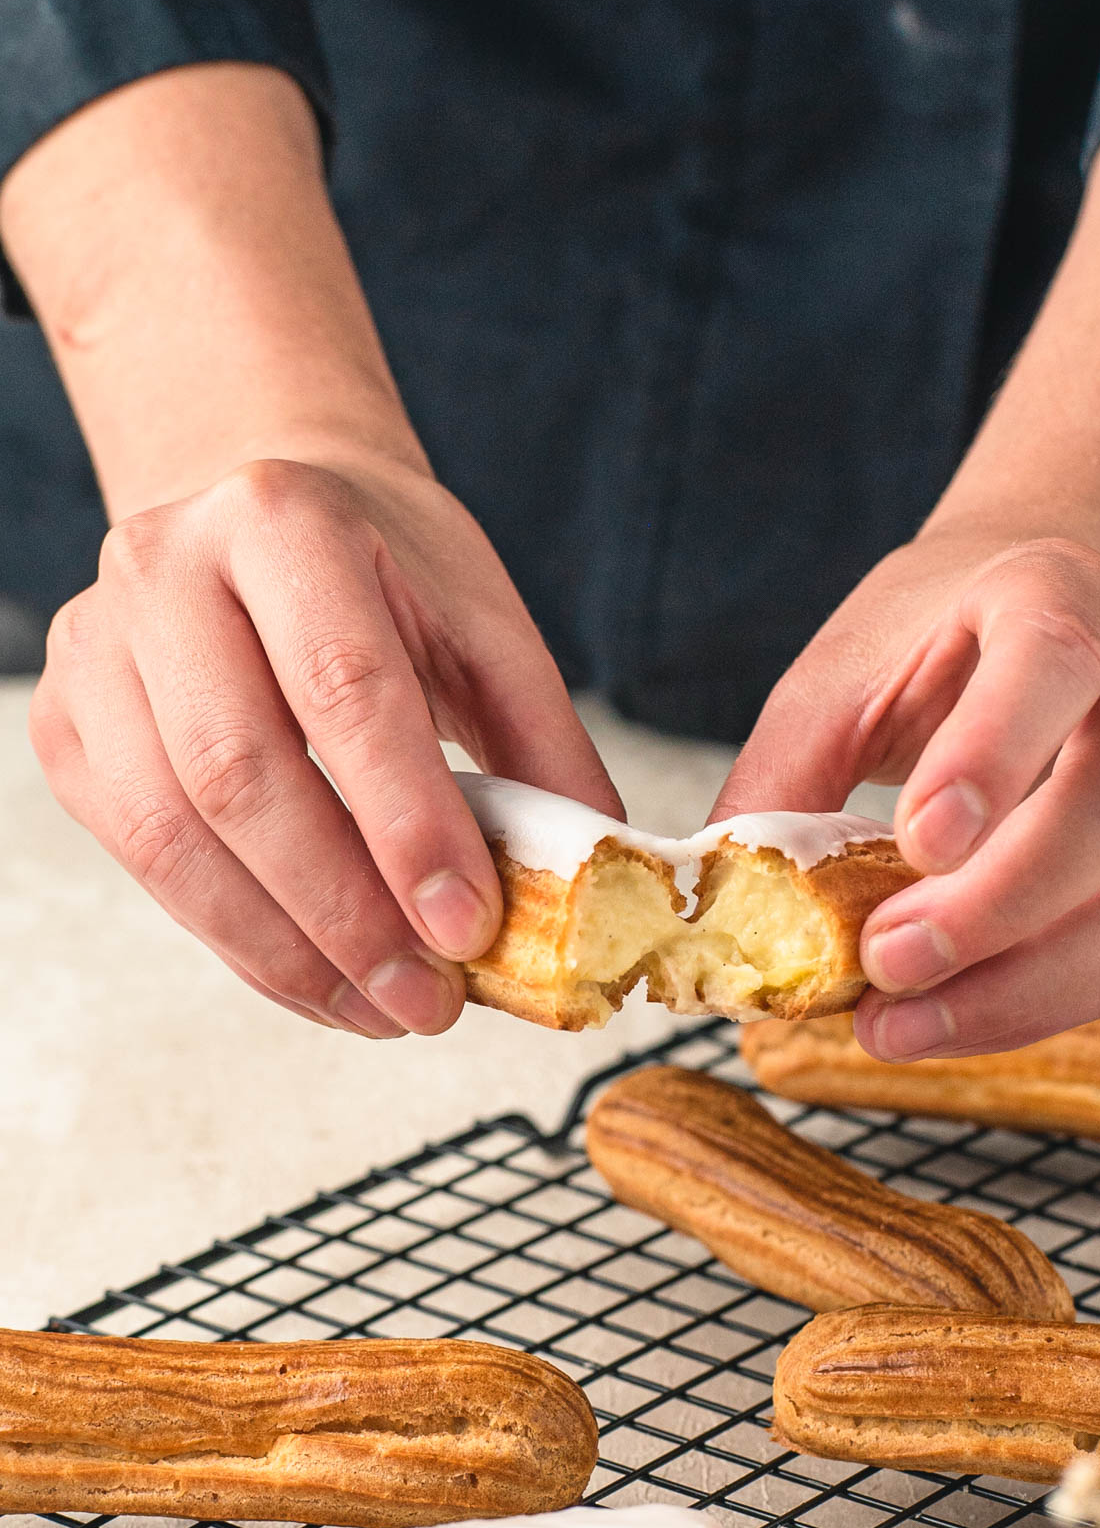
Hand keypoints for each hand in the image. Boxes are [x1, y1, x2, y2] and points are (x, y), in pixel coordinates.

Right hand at [29, 456, 620, 1035]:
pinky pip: (144, 862)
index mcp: (285, 521)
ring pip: (172, 835)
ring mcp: (98, 648)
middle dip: (345, 914)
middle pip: (240, 774)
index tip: (469, 928)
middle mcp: (165, 570)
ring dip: (285, 951)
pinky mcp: (72, 725)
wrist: (264, 517)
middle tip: (428, 1001)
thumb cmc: (385, 572)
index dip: (407, 823)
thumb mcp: (486, 628)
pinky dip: (238, 942)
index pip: (344, 688)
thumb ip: (545, 749)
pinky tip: (320, 981)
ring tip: (382, 1010)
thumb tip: (599, 891)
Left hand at [714, 531, 1099, 1056]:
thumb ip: (778, 785)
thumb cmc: (930, 649)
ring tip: (903, 1024)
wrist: (1045, 621)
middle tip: (889, 967)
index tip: (919, 843)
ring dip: (1027, 985)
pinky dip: (1053, 1000)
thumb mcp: (835, 683)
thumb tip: (718, 918)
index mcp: (1054, 589)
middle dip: (1004, 907)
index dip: (994, 753)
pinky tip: (960, 1018)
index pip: (1052, 656)